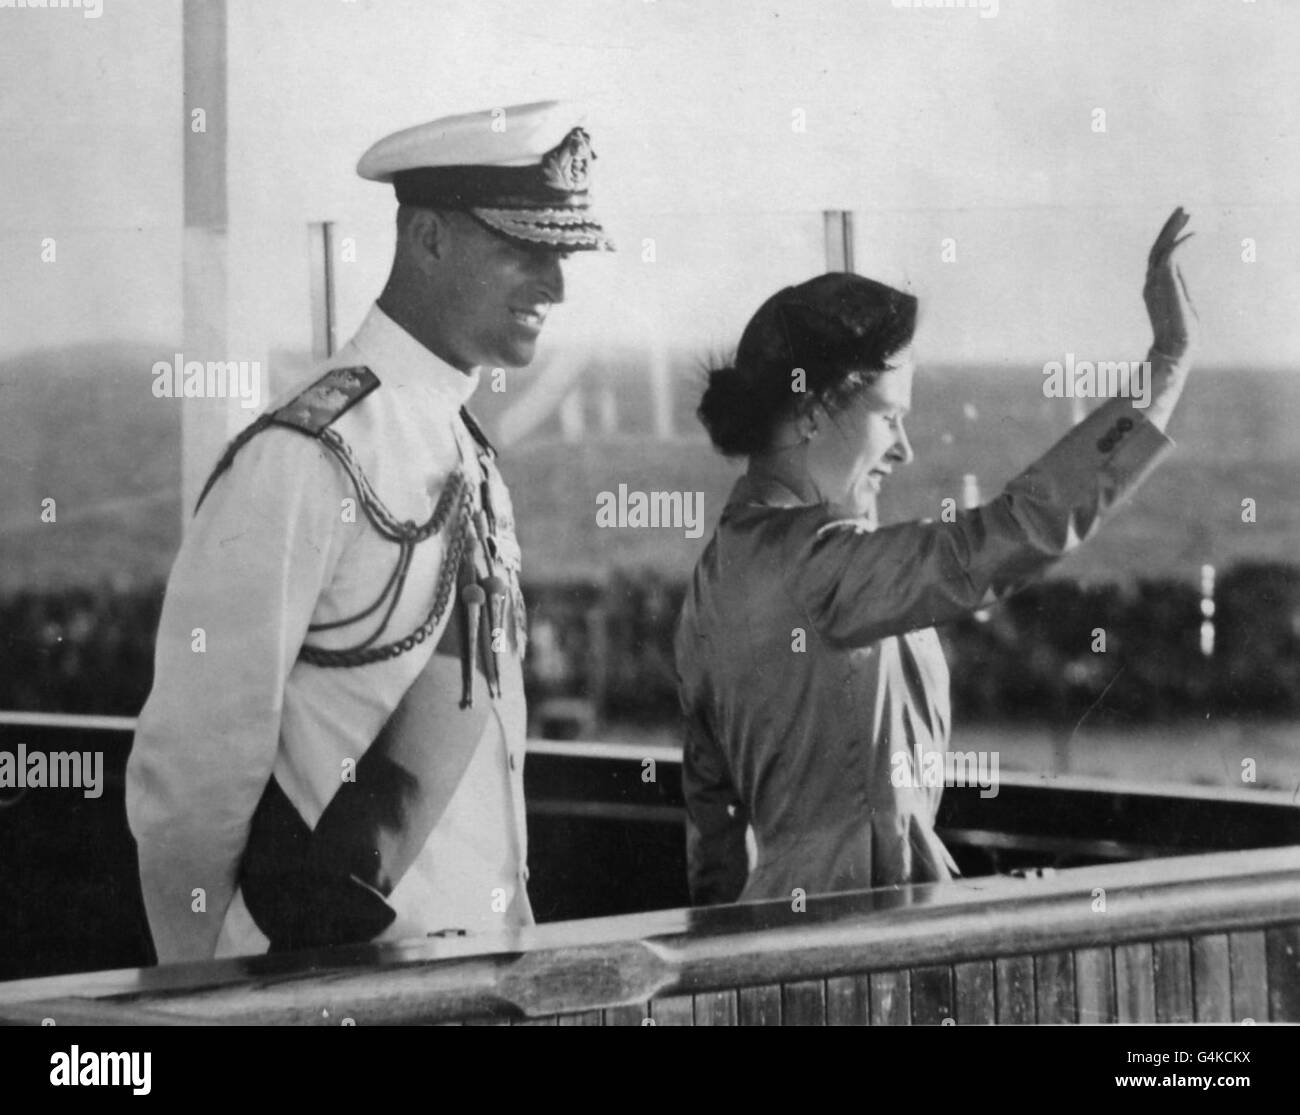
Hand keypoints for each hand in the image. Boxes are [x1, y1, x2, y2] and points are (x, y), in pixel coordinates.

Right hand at [1144, 207, 1197, 360]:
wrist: (1176, 347)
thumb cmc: (1181, 332)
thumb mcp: (1181, 301)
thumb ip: (1176, 285)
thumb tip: (1176, 273)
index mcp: (1153, 286)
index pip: (1158, 256)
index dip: (1169, 237)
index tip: (1181, 222)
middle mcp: (1150, 283)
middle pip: (1157, 248)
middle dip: (1170, 227)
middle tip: (1183, 208)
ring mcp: (1154, 284)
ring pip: (1161, 249)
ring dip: (1174, 229)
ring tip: (1186, 214)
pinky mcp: (1164, 286)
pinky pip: (1170, 257)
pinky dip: (1181, 244)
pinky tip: (1193, 234)